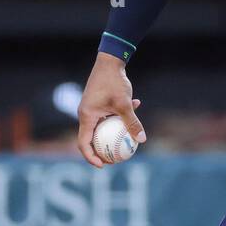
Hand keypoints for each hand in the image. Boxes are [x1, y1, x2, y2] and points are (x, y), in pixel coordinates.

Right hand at [77, 53, 145, 167]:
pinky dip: (118, 116)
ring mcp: (91, 108)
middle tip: (114, 159)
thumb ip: (132, 122)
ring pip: (101, 126)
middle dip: (101, 150)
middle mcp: (86, 113)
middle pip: (90, 138)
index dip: (91, 157)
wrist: (110, 61)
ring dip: (112, 133)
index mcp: (86, 116)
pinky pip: (107, 115)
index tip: (103, 165)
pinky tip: (137, 107)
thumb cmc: (114, 82)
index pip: (84, 143)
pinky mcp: (98, 102)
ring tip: (125, 141)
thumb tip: (142, 140)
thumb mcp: (125, 104)